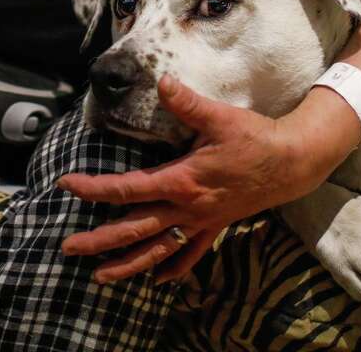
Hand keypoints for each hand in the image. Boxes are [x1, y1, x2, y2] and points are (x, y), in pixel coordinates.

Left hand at [59, 76, 337, 284]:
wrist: (292, 163)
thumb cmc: (255, 138)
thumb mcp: (220, 117)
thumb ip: (187, 102)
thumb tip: (162, 81)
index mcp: (182, 180)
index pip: (128, 189)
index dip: (95, 189)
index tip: (68, 185)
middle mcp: (187, 208)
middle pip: (135, 229)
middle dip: (100, 241)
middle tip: (68, 248)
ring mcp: (201, 221)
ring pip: (158, 250)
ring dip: (128, 265)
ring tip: (100, 278)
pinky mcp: (215, 225)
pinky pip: (190, 253)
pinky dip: (172, 268)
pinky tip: (158, 280)